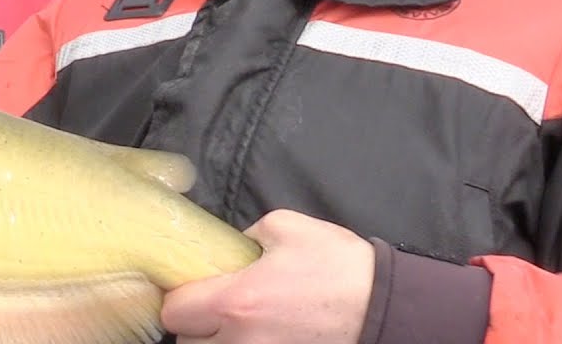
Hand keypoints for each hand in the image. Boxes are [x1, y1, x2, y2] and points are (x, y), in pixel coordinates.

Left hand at [162, 209, 374, 343]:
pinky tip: (260, 333)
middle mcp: (242, 341)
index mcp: (236, 302)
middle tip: (215, 307)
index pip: (174, 313)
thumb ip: (242, 238)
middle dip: (195, 325)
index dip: (179, 298)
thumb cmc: (339, 266)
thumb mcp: (284, 228)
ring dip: (216, 341)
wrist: (386, 308)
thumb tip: (226, 250)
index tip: (192, 288)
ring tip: (238, 322)